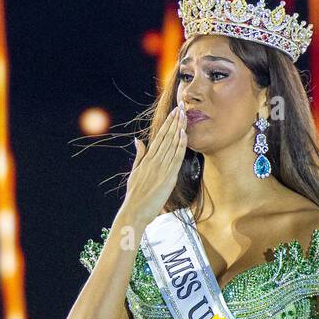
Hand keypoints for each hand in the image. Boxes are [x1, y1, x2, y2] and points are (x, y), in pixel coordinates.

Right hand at [122, 105, 187, 226]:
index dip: (168, 123)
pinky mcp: (167, 178)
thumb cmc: (135, 195)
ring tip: (184, 115)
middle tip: (182, 107)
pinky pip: (175, 159)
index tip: (174, 112)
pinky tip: (183, 135)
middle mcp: (154, 161)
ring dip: (178, 129)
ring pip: (172, 145)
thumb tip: (138, 140)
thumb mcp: (135, 172)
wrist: (134, 211)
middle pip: (167, 137)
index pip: (160, 137)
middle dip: (174, 121)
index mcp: (147, 159)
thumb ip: (139, 155)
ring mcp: (161, 169)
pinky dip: (180, 146)